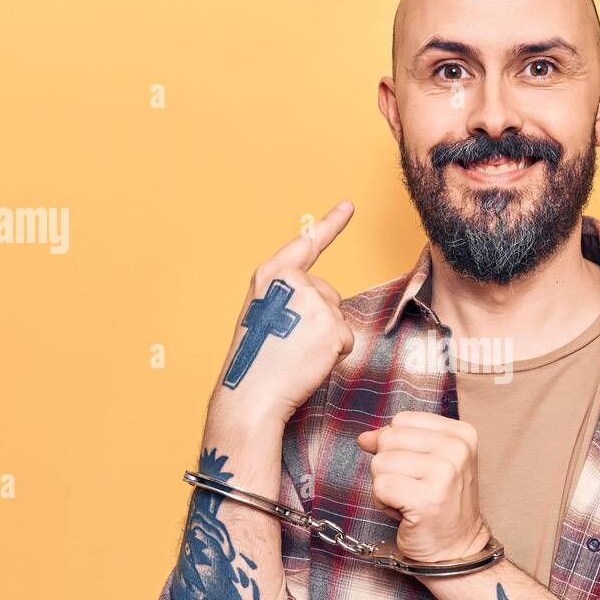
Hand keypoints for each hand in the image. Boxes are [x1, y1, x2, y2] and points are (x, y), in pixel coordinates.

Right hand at [206, 201, 356, 434]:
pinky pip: (346, 339)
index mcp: (271, 276)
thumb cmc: (254, 362)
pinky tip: (309, 361)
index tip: (349, 206)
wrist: (251, 394)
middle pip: (328, 294)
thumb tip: (323, 304)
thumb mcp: (262, 315)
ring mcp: (314, 301)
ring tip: (296, 354)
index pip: (306, 245)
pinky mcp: (332, 326)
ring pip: (337, 318)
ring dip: (325, 339)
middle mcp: (293, 281)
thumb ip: (287, 298)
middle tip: (290, 345)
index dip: (330, 224)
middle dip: (319, 320)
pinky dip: (334, 355)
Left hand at [357, 412, 490, 564]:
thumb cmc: (440, 505)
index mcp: (461, 434)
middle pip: (388, 439)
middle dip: (388, 466)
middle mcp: (457, 449)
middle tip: (412, 488)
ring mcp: (445, 474)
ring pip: (380, 463)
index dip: (396, 446)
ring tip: (409, 500)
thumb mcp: (426, 462)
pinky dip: (384, 503)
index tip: (418, 470)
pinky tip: (405, 513)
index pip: (402, 420)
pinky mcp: (427, 499)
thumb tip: (364, 437)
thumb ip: (396, 442)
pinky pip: (380, 487)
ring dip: (385, 486)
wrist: (457, 549)